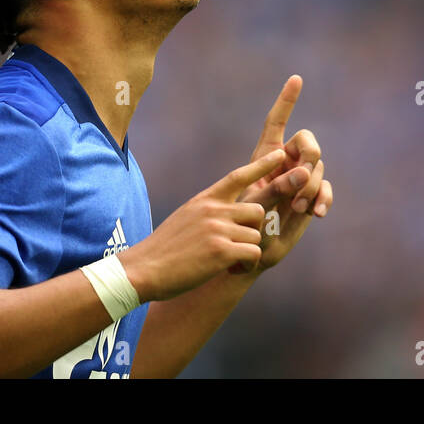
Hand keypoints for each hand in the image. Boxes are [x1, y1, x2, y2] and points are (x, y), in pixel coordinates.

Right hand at [121, 148, 285, 300]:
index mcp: (205, 200)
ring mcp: (217, 229)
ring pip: (256, 235)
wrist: (143, 270)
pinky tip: (233, 270)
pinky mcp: (221, 251)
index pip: (238, 176)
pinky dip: (248, 265)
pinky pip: (253, 253)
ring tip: (231, 262)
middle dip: (253, 229)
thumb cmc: (164, 249)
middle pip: (258, 210)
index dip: (261, 165)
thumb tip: (229, 212)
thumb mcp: (185, 218)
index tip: (280, 154)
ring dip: (248, 250)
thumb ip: (208, 211)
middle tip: (238, 245)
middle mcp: (213, 210)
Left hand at [231, 75, 333, 274]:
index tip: (296, 79)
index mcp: (265, 155)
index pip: (276, 122)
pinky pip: (326, 189)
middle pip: (307, 143)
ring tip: (298, 209)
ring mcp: (300, 180)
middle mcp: (285, 162)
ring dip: (312, 187)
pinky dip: (325, 198)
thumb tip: (304, 173)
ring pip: (318, 168)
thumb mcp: (255, 205)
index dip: (286, 101)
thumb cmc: (242, 227)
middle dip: (309, 158)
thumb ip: (277, 188)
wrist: (252, 252)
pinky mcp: (311, 197)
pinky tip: (319, 213)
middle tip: (300, 182)